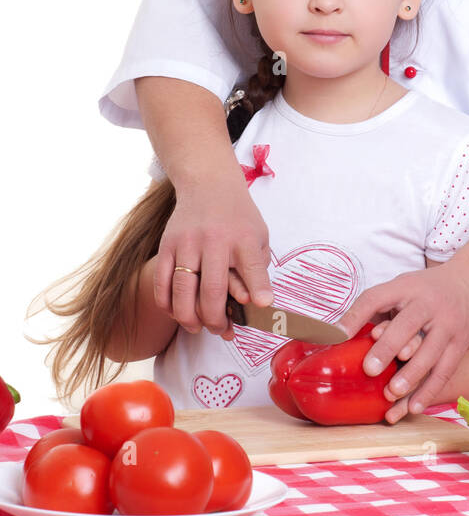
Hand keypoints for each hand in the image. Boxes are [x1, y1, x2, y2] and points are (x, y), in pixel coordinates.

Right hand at [153, 177, 272, 335]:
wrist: (208, 185)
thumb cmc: (237, 218)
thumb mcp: (258, 236)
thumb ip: (257, 269)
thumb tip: (258, 303)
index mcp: (243, 238)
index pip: (252, 268)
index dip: (257, 290)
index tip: (260, 307)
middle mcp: (214, 240)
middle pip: (212, 289)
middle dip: (216, 319)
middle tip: (221, 331)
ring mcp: (187, 243)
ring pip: (183, 291)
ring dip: (189, 318)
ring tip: (198, 328)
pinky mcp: (167, 245)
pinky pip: (162, 282)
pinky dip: (167, 304)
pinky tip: (177, 313)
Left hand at [338, 262, 468, 423]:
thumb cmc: (429, 290)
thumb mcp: (404, 287)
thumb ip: (379, 308)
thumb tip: (341, 333)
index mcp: (406, 288)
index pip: (377, 298)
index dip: (356, 315)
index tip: (337, 335)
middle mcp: (428, 304)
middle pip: (407, 325)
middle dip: (388, 348)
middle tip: (369, 370)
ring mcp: (448, 325)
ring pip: (429, 353)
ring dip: (410, 376)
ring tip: (391, 393)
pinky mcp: (461, 344)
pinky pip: (445, 371)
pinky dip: (429, 391)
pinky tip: (414, 407)